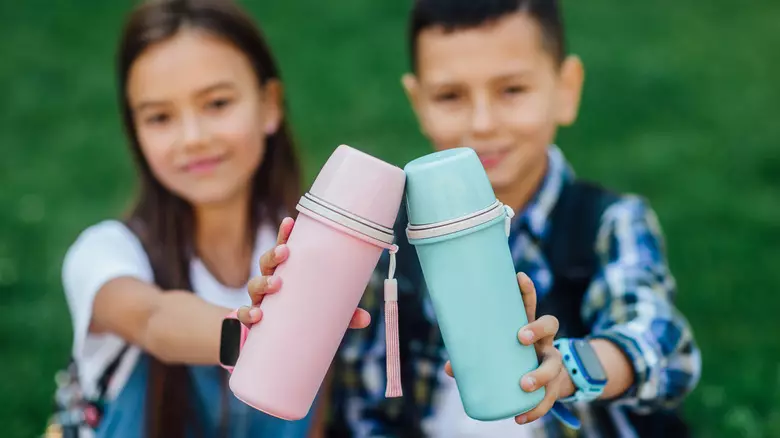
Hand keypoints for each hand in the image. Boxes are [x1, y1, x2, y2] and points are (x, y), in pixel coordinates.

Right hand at [236, 217, 371, 329]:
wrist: (273, 343)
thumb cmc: (301, 318)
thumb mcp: (324, 314)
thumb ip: (342, 315)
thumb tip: (365, 318)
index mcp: (287, 274)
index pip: (284, 249)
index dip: (284, 235)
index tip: (290, 222)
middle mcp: (270, 283)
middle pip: (267, 262)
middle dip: (274, 255)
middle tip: (285, 252)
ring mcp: (259, 300)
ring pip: (254, 285)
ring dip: (263, 282)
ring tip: (275, 284)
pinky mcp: (252, 321)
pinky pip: (245, 314)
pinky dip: (248, 314)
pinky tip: (257, 315)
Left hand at [443, 272, 567, 424]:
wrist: (546, 382)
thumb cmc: (513, 360)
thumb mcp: (496, 353)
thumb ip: (473, 358)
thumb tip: (449, 368)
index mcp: (528, 326)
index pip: (531, 303)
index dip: (527, 289)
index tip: (519, 277)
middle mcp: (545, 340)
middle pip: (551, 324)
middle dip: (537, 328)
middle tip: (521, 338)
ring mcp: (552, 361)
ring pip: (554, 363)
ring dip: (540, 374)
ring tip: (524, 384)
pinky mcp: (554, 386)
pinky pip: (549, 398)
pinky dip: (535, 409)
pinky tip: (521, 417)